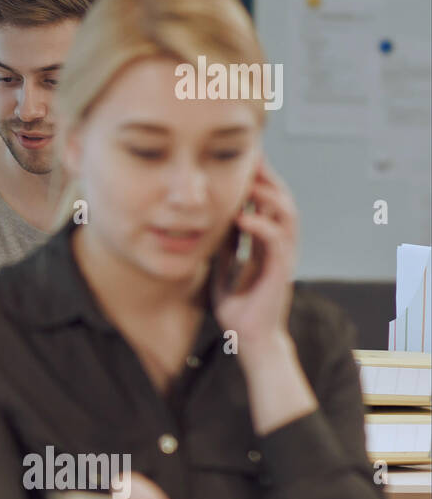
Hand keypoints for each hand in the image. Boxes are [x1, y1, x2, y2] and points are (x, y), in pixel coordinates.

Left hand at [212, 158, 297, 351]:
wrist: (251, 342)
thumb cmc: (240, 311)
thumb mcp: (225, 272)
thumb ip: (224, 249)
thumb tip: (211, 227)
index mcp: (267, 245)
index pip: (268, 205)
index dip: (259, 182)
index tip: (242, 161)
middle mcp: (280, 248)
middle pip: (282, 201)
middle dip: (268, 178)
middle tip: (251, 157)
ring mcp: (283, 258)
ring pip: (287, 216)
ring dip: (268, 196)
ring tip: (248, 182)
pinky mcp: (281, 272)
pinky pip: (277, 242)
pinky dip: (261, 226)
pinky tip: (242, 217)